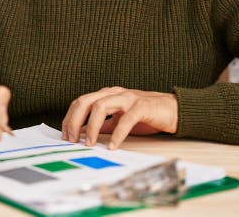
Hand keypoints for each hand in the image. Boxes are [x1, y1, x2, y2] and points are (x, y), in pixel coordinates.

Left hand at [61, 87, 177, 149]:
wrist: (173, 110)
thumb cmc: (145, 115)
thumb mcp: (118, 119)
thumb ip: (102, 124)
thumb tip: (81, 132)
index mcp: (107, 94)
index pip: (81, 101)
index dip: (70, 118)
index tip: (65, 135)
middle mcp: (115, 93)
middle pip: (87, 101)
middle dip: (75, 120)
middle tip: (71, 139)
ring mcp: (128, 98)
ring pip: (102, 105)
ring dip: (92, 126)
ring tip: (89, 144)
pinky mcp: (142, 106)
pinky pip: (126, 119)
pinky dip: (117, 134)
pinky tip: (112, 146)